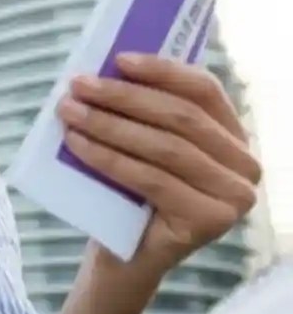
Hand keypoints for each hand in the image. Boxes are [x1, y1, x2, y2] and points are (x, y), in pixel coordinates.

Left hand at [56, 53, 261, 275]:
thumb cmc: (129, 190)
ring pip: (165, 147)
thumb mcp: (138, 143)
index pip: (204, 90)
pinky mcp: (210, 221)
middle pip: (181, 118)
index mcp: (233, 135)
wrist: (122, 253)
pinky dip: (109, 157)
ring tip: (69, 112)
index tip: (118, 59)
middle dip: (123, 97)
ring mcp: (233, 197)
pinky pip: (152, 179)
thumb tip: (106, 67)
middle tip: (77, 86)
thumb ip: (139, 110)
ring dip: (109, 124)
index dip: (162, 70)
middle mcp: (245, 165)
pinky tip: (77, 144)